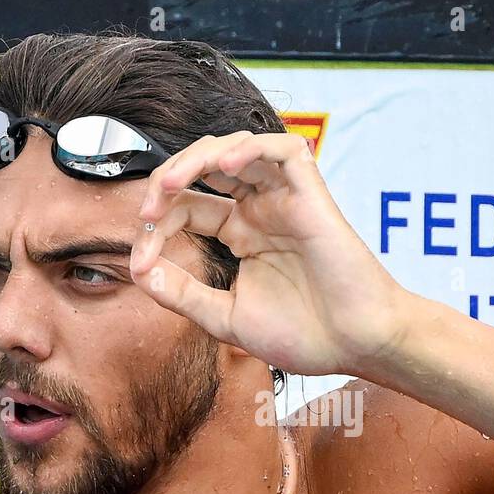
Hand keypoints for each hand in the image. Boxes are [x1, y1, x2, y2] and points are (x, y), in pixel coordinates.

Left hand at [129, 131, 412, 375]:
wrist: (356, 345)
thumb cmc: (304, 335)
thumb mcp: (224, 317)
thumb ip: (181, 294)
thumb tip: (137, 269)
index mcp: (241, 235)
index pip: (186, 208)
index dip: (157, 225)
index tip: (141, 261)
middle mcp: (259, 210)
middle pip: (202, 169)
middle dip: (165, 181)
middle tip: (148, 212)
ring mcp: (284, 198)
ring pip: (234, 148)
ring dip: (194, 158)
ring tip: (170, 184)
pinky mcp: (311, 193)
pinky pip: (280, 148)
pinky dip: (248, 148)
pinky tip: (222, 168)